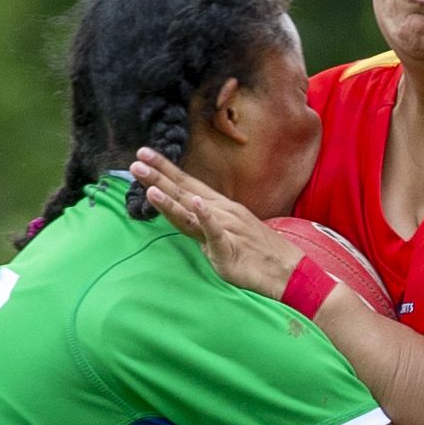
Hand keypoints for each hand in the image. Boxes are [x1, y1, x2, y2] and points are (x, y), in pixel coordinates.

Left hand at [129, 149, 302, 297]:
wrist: (287, 270)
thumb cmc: (258, 253)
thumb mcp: (228, 233)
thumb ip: (205, 224)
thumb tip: (188, 216)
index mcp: (219, 208)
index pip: (188, 184)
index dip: (166, 170)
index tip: (145, 154)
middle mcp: (221, 213)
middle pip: (185, 192)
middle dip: (159, 176)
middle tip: (137, 160)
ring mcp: (227, 229)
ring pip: (194, 211)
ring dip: (172, 197)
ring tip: (151, 186)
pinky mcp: (231, 248)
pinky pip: (216, 232)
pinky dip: (206, 218)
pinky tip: (196, 205)